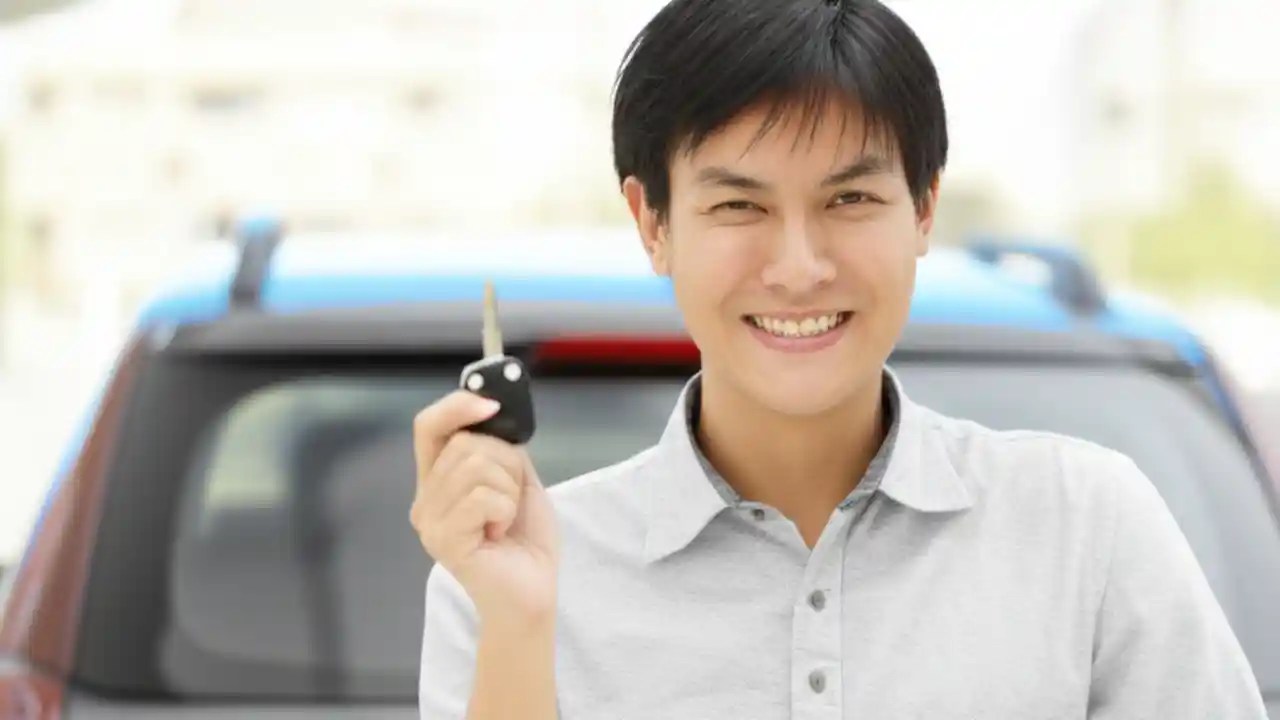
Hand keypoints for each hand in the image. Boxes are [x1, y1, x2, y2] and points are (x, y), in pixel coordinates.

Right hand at [411, 391, 559, 625]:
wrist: (532, 592)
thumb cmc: (526, 541)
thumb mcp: (518, 480)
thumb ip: (502, 448)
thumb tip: (494, 412)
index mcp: (438, 481)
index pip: (428, 426)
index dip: (456, 406)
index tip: (492, 405)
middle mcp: (424, 499)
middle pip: (465, 443)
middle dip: (506, 463)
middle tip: (511, 498)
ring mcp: (429, 521)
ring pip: (476, 466)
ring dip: (508, 490)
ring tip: (505, 519)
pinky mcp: (443, 540)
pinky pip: (482, 498)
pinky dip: (505, 511)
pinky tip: (500, 533)